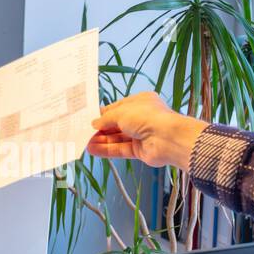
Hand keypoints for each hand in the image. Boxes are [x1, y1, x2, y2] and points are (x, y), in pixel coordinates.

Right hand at [88, 92, 207, 168]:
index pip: (118, 108)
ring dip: (102, 141)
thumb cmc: (147, 117)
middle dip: (101, 129)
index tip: (90, 119)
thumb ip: (106, 119)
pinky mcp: (140, 150)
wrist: (168, 138)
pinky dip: (107, 150)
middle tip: (85, 133)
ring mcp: (141, 135)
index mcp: (141, 102)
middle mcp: (141, 118)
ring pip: (118, 138)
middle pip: (117, 124)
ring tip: (86, 143)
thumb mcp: (121, 112)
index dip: (104, 114)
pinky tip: (93, 150)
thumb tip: (95, 123)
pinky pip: (121, 149)